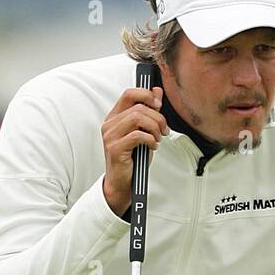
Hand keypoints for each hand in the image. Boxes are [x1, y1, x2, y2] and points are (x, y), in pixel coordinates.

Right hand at [101, 85, 168, 215]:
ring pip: (138, 118)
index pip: (129, 94)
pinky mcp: (115, 148)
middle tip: (164, 129)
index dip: (146, 95)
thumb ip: (149, 112)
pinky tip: (153, 146)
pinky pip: (137, 135)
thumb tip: (157, 92)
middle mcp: (110, 124)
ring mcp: (111, 136)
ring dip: (154, 128)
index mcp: (115, 117)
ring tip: (158, 138)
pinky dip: (150, 139)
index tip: (159, 104)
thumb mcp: (144, 132)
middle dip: (157, 117)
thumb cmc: (133, 159)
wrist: (123, 183)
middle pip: (138, 107)